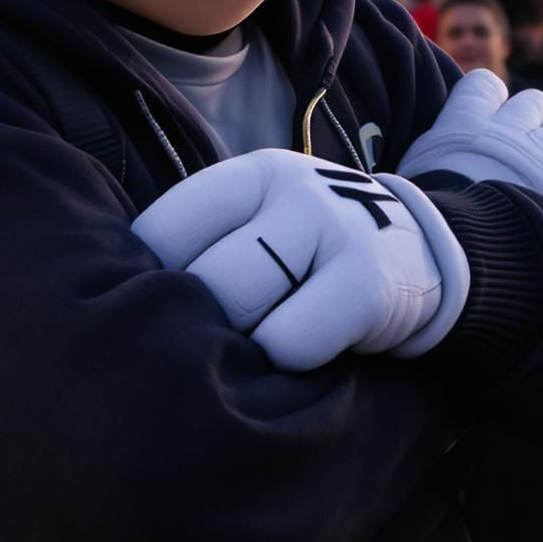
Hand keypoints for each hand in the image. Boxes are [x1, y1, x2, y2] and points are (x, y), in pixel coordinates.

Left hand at [131, 147, 470, 370]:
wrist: (429, 258)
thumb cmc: (316, 257)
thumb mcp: (264, 229)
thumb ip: (205, 251)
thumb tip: (113, 310)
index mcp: (250, 176)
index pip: (160, 231)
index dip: (141, 290)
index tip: (145, 329)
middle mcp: (289, 189)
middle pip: (197, 278)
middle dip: (193, 330)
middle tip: (199, 361)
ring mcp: (332, 228)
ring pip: (238, 308)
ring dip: (239, 350)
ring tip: (249, 361)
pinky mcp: (367, 281)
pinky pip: (292, 343)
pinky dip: (288, 366)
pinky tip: (303, 363)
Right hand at [398, 69, 542, 219]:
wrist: (447, 248)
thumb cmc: (419, 221)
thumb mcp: (410, 177)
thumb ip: (427, 159)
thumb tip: (414, 173)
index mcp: (464, 122)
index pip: (484, 85)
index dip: (491, 104)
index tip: (490, 127)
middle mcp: (509, 129)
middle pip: (536, 103)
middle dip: (537, 127)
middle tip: (531, 161)